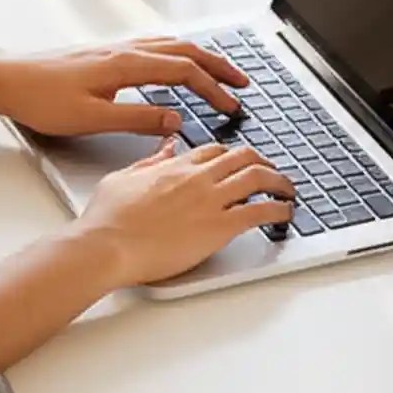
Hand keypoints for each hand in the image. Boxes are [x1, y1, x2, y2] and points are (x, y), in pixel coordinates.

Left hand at [0, 37, 247, 136]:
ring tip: (221, 71)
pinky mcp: (107, 54)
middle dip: (220, 67)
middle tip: (243, 83)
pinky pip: (156, 47)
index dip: (214, 90)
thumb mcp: (91, 118)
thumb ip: (137, 118)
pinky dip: (179, 54)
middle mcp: (126, 51)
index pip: (185, 73)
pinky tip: (177, 63)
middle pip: (187, 52)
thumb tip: (175, 120)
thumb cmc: (39, 98)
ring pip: (173, 46)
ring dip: (202, 58)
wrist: (3, 79)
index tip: (231, 107)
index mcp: (127, 65)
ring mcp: (116, 49)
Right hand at [74, 139, 294, 287]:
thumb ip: (149, 161)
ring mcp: (211, 200)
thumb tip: (167, 147)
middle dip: (264, 162)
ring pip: (258, 177)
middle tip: (272, 173)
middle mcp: (198, 178)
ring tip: (289, 190)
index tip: (240, 162)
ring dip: (280, 182)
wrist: (104, 246)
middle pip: (243, 157)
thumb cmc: (106, 220)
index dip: (233, 155)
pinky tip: (285, 213)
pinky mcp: (219, 227)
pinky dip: (279, 209)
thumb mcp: (122, 178)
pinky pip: (260, 211)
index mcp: (175, 167)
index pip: (215, 151)